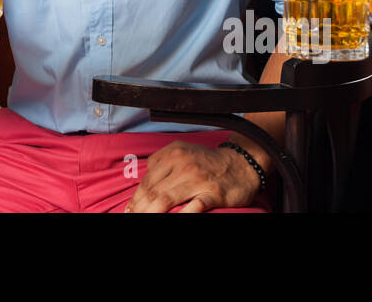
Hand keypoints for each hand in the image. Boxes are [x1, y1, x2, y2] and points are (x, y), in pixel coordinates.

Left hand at [126, 141, 260, 212]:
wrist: (241, 164)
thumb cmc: (208, 162)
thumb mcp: (182, 151)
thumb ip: (162, 163)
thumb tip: (143, 184)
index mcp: (173, 153)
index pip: (147, 180)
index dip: (136, 198)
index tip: (130, 209)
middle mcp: (183, 164)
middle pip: (153, 191)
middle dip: (140, 208)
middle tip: (133, 217)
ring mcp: (197, 179)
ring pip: (166, 199)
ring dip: (152, 213)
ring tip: (144, 220)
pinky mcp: (212, 193)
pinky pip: (193, 207)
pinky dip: (181, 216)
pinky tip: (172, 218)